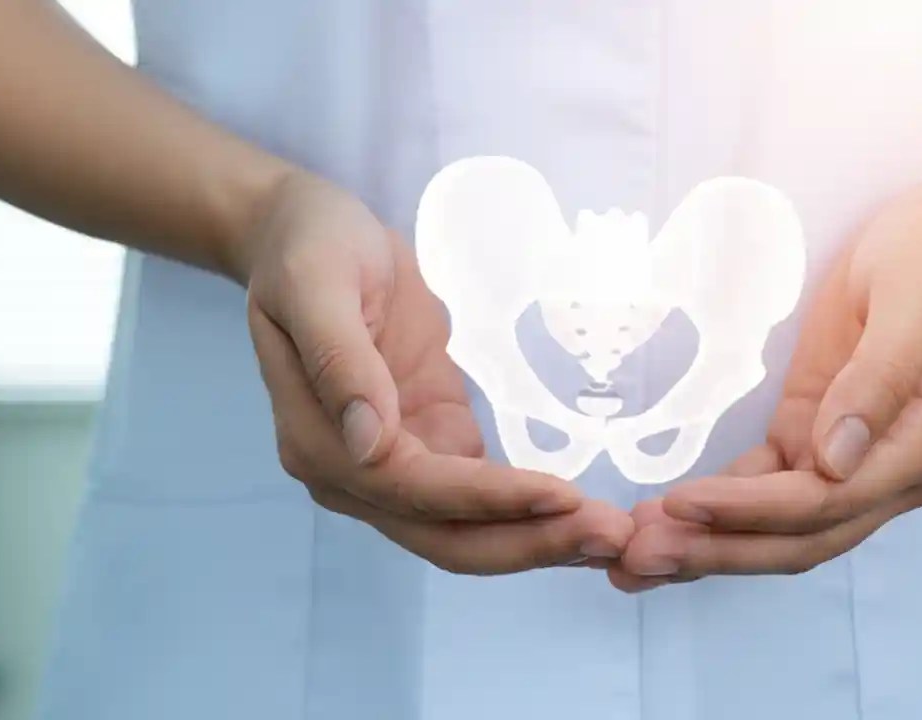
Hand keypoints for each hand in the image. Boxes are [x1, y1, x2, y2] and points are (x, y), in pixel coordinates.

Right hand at [245, 173, 632, 573]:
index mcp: (319, 441)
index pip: (412, 489)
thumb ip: (339, 361)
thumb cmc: (310, 247)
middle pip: (445, 534)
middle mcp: (352, 473)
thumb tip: (368, 445)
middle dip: (528, 541)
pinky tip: (583, 515)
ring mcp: (393, 463)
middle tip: (611, 538)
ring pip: (468, 528)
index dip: (487, 500)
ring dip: (538, 538)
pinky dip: (531, 512)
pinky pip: (481, 496)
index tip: (562, 496)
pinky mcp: (431, 439)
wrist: (308, 232)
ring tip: (613, 538)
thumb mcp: (314, 284)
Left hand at [608, 192, 921, 590]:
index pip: (827, 502)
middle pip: (799, 535)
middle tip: (640, 556)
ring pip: (778, 527)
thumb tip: (836, 462)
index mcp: (920, 447)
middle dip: (719, 549)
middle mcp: (890, 474)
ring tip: (636, 555)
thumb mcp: (911, 304)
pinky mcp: (815, 442)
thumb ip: (879, 379)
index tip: (683, 503)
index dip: (752, 511)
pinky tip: (668, 521)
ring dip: (711, 544)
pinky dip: (720, 510)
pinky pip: (765, 490)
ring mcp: (852, 465)